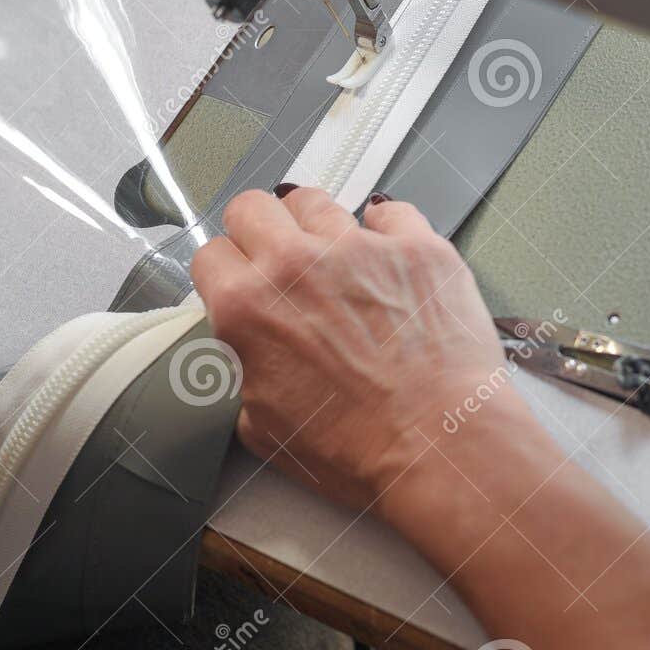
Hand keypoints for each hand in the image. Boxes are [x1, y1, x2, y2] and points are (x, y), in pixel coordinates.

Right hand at [190, 187, 517, 511]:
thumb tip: (254, 359)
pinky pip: (390, 212)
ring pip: (315, 201)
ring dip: (314, 225)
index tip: (236, 283)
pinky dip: (384, 229)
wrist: (439, 444)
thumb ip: (248, 375)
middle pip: (252, 208)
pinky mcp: (416, 246)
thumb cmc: (358, 448)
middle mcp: (296, 264)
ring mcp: (359, 247)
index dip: (222, 273)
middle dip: (255, 230)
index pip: (210, 256)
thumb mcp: (265, 429)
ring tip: (330, 254)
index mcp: (248, 308)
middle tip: (274, 258)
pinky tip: (385, 253)